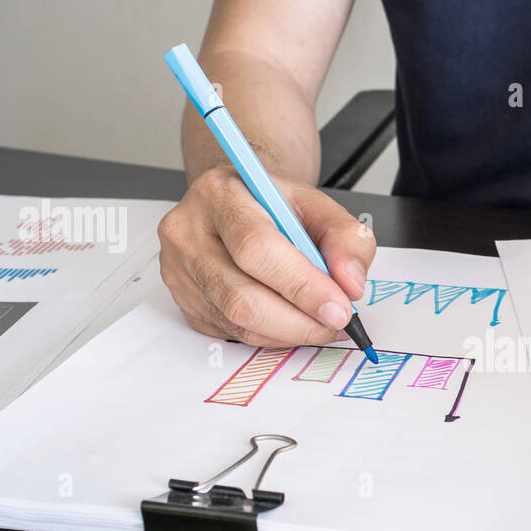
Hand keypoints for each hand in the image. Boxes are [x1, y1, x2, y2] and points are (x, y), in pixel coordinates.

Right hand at [157, 165, 374, 345]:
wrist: (239, 203)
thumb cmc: (274, 205)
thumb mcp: (318, 205)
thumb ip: (346, 238)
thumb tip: (350, 285)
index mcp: (220, 195)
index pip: (256, 248)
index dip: (302, 286)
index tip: (339, 308)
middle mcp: (189, 232)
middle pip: (241, 296)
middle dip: (299, 321)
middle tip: (336, 323)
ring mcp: (179, 271)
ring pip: (237, 322)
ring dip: (289, 331)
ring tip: (319, 321)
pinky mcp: (184, 301)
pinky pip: (232, 333)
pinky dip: (272, 334)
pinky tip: (290, 319)